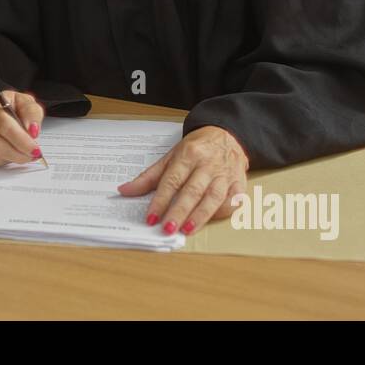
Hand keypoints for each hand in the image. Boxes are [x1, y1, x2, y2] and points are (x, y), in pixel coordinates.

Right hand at [0, 91, 43, 165]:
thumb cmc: (12, 105)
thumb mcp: (26, 102)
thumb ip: (32, 113)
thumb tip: (32, 131)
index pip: (4, 125)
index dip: (22, 140)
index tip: (35, 149)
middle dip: (19, 153)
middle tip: (34, 155)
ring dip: (14, 158)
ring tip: (26, 153)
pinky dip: (5, 159)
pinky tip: (12, 152)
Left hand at [117, 125, 248, 235]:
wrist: (227, 134)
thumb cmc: (196, 148)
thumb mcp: (171, 156)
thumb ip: (149, 177)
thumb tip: (124, 191)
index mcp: (188, 155)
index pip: (172, 180)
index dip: (161, 200)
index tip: (151, 217)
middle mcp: (207, 164)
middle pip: (192, 190)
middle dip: (179, 211)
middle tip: (167, 228)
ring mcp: (225, 174)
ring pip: (214, 197)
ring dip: (200, 215)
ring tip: (187, 230)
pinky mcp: (239, 182)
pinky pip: (233, 200)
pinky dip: (223, 211)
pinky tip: (211, 220)